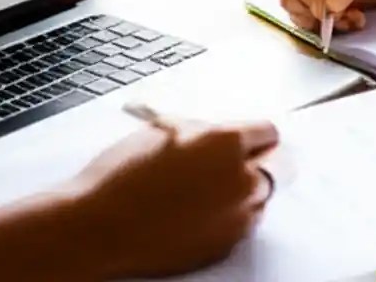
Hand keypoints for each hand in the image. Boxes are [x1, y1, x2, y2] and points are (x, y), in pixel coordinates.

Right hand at [67, 119, 277, 278]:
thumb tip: (218, 132)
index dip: (255, 132)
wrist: (100, 225)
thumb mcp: (163, 130)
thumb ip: (202, 130)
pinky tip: (197, 211)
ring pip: (260, 198)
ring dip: (244, 190)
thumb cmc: (122, 175)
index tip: (249, 136)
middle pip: (275, 166)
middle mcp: (241, 180)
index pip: (268, 131)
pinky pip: (242, 225)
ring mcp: (237, 217)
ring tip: (206, 189)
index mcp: (226, 143)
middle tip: (234, 161)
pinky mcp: (226, 245)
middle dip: (258, 161)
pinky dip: (229, 216)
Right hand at [276, 0, 375, 31]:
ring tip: (354, 17)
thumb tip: (330, 5)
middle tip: (339, 17)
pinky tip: (354, 19)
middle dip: (312, 10)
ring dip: (323, 22)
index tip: (325, 6)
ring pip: (298, 12)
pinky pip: (314, 22)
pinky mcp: (319, 2)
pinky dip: (332, 27)